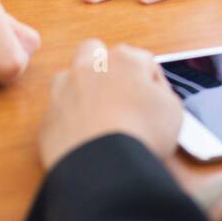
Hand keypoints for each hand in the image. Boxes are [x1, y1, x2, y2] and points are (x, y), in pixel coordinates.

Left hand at [38, 39, 183, 170]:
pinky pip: (57, 112)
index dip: (151, 81)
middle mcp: (89, 68)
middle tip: (118, 94)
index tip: (154, 101)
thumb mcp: (173, 109)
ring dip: (80, 89)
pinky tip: (82, 138)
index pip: (142, 59)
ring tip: (96, 115)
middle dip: (105, 66)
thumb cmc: (141, 134)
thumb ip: (162, 91)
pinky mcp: (47, 118)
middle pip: (96, 52)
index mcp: (124, 60)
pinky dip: (67, 121)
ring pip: (68, 77)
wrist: (103, 168)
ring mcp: (63, 91)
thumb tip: (153, 93)